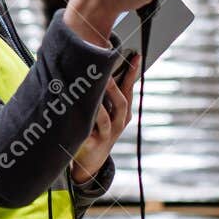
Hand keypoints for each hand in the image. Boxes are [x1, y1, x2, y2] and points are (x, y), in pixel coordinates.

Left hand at [70, 54, 137, 182]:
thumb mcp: (101, 112)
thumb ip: (100, 93)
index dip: (133, 73)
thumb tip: (92, 66)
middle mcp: (118, 123)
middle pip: (122, 102)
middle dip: (117, 85)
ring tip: (97, 87)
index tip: (136, 55)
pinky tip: (82, 110)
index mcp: (122, 113)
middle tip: (111, 68)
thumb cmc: (95, 130)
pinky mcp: (93, 144)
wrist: (89, 162)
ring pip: (108, 117)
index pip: (129, 90)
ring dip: (103, 101)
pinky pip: (91, 131)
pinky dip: (88, 120)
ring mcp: (107, 134)